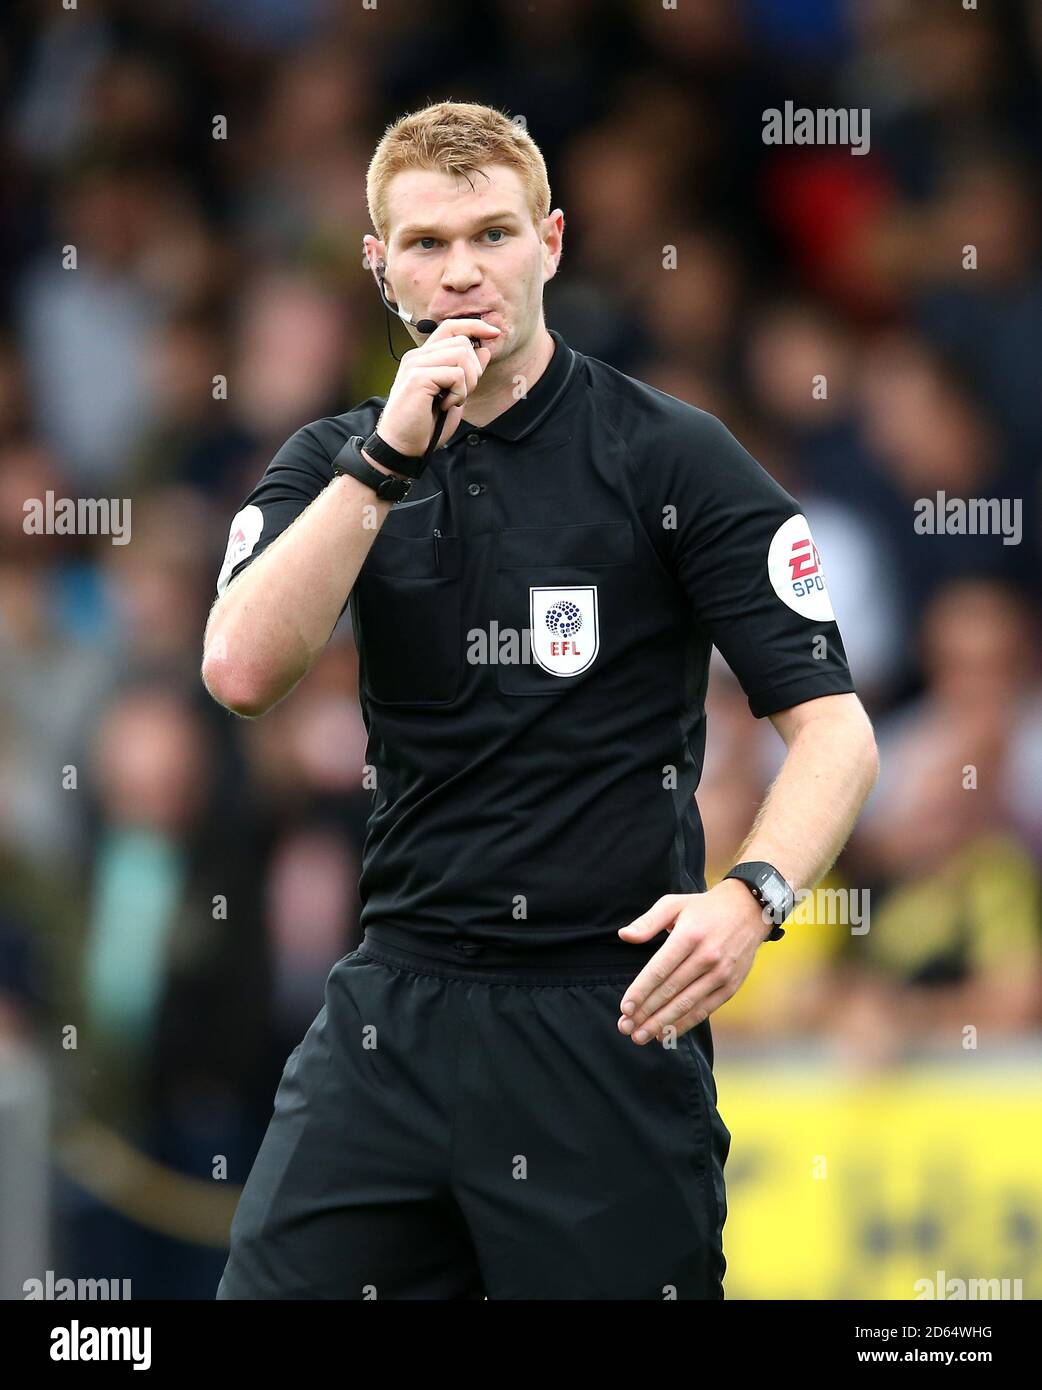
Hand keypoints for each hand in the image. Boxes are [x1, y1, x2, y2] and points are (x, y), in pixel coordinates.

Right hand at [376, 318, 501, 455]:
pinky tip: (445, 405)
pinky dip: (459, 393)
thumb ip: (466, 373)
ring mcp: (415, 364)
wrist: (403, 446)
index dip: (475, 326)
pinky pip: (456, 374)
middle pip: (462, 342)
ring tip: (453, 400)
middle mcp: (418, 356)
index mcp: (424, 357)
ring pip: (461, 354)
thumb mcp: (454, 395)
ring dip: (468, 382)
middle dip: (474, 369)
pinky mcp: (417, 377)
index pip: (451, 327)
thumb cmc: (425, 425)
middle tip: (462, 394)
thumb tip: (484, 350)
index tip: (495, 333)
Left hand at [615, 880, 769, 1043]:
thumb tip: (624, 936)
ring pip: (686, 1004)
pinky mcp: (731, 986)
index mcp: (689, 936)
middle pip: (670, 991)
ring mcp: (721, 973)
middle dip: (646, 1012)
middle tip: (625, 1027)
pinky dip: (685, 1023)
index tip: (625, 1007)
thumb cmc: (704, 908)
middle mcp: (707, 956)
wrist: (749, 910)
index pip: (659, 970)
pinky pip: (705, 1010)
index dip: (641, 991)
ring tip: (640, 1036)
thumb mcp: (674, 904)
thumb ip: (648, 922)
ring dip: (661, 1023)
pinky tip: (666, 1033)